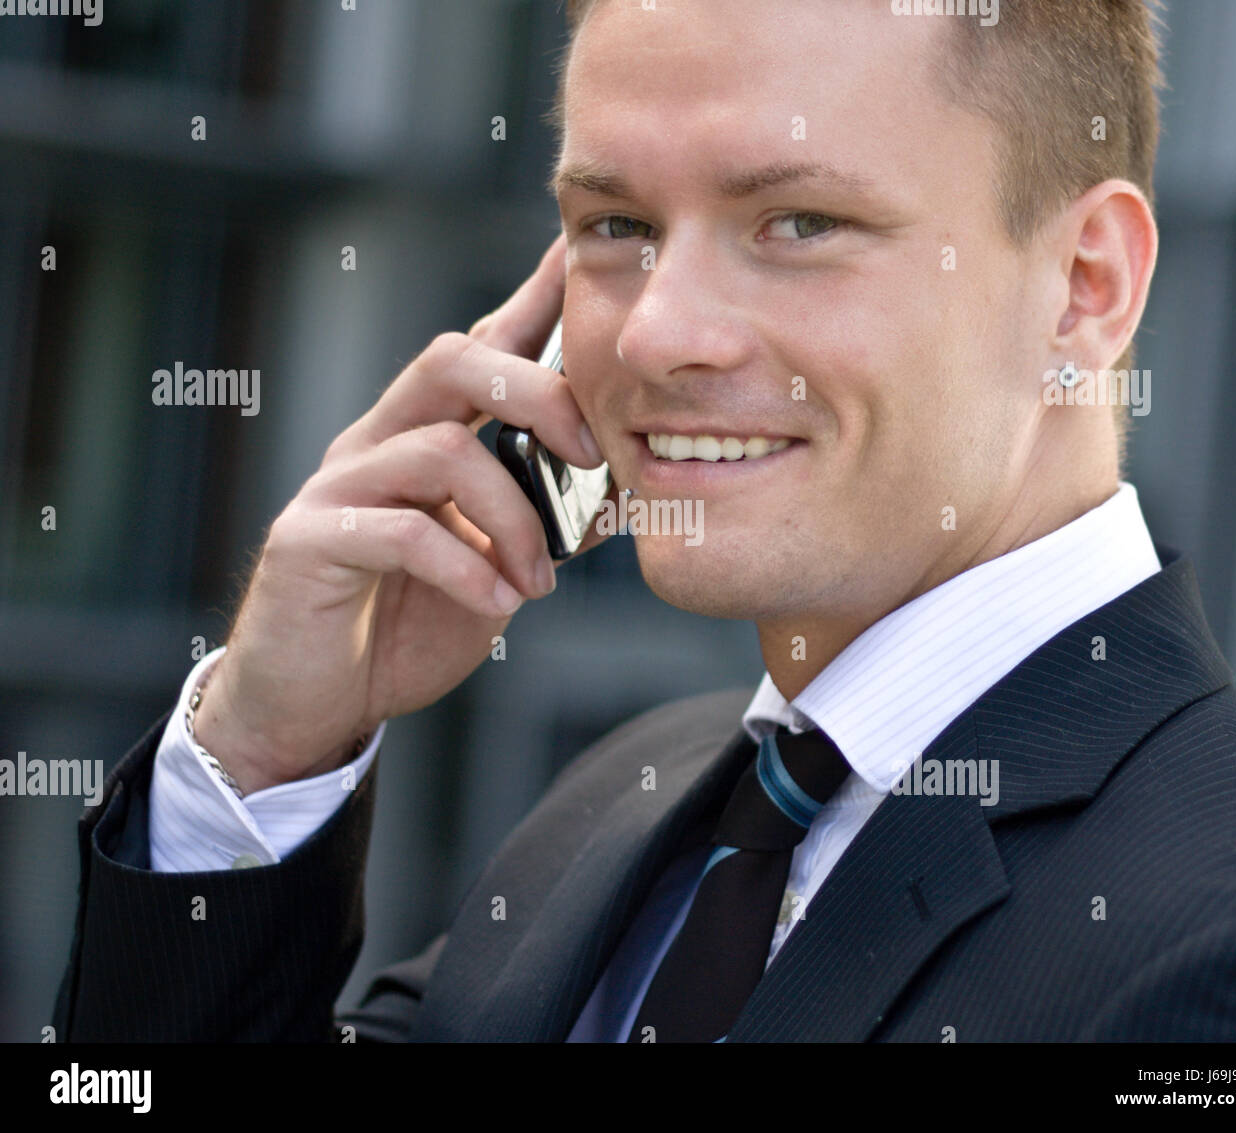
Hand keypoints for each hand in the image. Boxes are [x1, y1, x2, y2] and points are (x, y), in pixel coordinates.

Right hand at [193, 234, 607, 790]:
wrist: (314, 704)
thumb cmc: (404, 626)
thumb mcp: (492, 568)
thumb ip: (538, 522)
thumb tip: (617, 491)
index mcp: (422, 438)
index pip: (480, 350)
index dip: (531, 299)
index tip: (579, 253)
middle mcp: (376, 444)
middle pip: (451, 359)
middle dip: (539, 395)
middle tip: (593, 455)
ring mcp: (337, 487)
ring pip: (440, 451)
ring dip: (513, 519)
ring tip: (537, 582)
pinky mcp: (308, 541)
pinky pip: (400, 531)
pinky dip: (466, 569)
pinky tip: (497, 607)